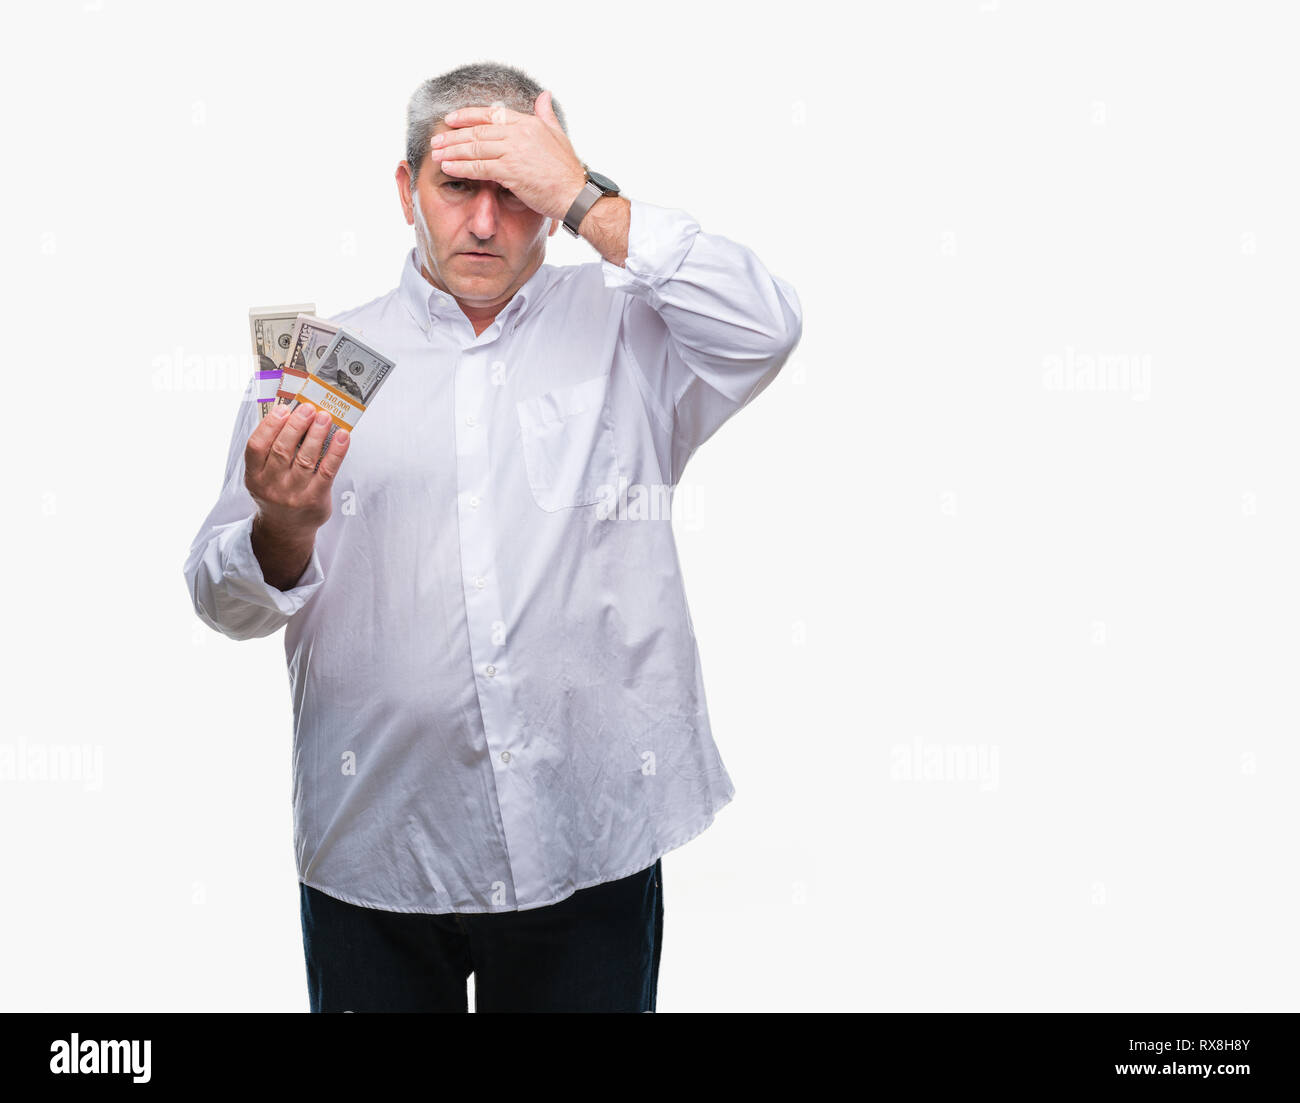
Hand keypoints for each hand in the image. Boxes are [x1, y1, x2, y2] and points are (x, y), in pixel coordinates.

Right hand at [244, 401, 349, 536]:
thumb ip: (272, 451)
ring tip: (325, 417)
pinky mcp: (314, 499)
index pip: (256, 446)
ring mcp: (293, 494)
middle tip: (309, 408)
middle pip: (282, 449)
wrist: (286, 529)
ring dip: (317, 434)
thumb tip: (295, 416)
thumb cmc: (277, 492)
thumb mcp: (264, 476)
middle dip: (297, 425)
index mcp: (254, 476)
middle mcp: (270, 486)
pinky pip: (327, 470)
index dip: (269, 425)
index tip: (284, 408)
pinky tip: (343, 436)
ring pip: (305, 458)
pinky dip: (336, 451)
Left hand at [430, 90, 587, 220]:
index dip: (468, 116)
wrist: (575, 194)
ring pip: (475, 148)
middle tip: (437, 140)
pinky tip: (448, 167)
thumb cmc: (568, 171)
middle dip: (453, 135)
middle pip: (478, 131)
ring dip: (452, 150)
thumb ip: (546, 115)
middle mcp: (519, 133)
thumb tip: (544, 95)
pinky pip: (479, 167)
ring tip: (436, 153)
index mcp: (528, 123)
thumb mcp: (558, 136)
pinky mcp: (510, 171)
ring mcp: (514, 152)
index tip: (451, 120)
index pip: (491, 114)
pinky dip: (461, 166)